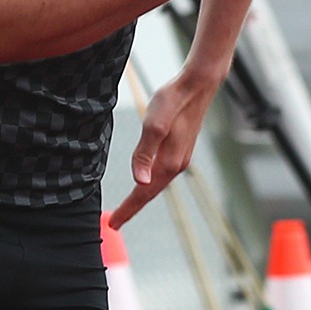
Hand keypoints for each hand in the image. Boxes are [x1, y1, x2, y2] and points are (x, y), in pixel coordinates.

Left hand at [110, 70, 216, 227]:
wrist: (197, 86)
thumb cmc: (173, 101)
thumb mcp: (154, 124)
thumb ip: (145, 152)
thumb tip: (139, 180)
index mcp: (168, 162)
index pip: (144, 193)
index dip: (128, 209)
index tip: (114, 223)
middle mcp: (176, 164)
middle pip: (151, 192)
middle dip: (133, 208)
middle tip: (116, 222)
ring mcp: (180, 157)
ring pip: (157, 184)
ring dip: (142, 197)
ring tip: (128, 207)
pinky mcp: (180, 148)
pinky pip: (162, 173)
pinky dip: (150, 183)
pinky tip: (144, 181)